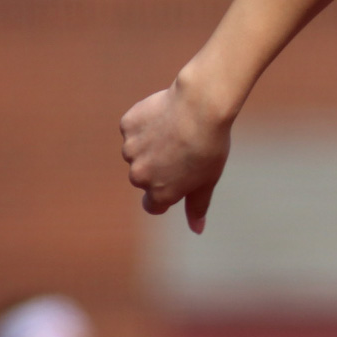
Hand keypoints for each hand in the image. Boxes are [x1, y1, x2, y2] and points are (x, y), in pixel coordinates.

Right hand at [119, 78, 231, 233]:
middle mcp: (140, 176)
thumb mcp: (208, 180)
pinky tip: (166, 115)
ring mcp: (130, 150)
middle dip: (160, 166)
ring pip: (138, 150)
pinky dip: (146, 122)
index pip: (154, 204)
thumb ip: (197, 206)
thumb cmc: (210, 146)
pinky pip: (135, 127)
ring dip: (152, 143)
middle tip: (184, 148)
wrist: (200, 107)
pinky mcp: (127, 126)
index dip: (167, 191)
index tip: (179, 177)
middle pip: (145, 176)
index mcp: (160, 194)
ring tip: (177, 129)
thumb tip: (197, 229)